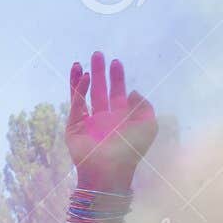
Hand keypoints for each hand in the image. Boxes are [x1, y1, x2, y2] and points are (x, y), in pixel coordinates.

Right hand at [66, 51, 157, 189]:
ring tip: (81, 62)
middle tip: (97, 54)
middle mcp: (103, 118)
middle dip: (99, 72)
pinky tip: (83, 77)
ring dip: (82, 79)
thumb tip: (132, 92)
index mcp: (121, 118)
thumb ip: (144, 105)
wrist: (109, 168)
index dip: (117, 77)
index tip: (116, 62)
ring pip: (84, 95)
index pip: (118, 93)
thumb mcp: (148, 125)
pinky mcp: (74, 126)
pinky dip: (78, 90)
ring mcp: (88, 122)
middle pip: (100, 90)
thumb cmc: (131, 148)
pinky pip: (76, 104)